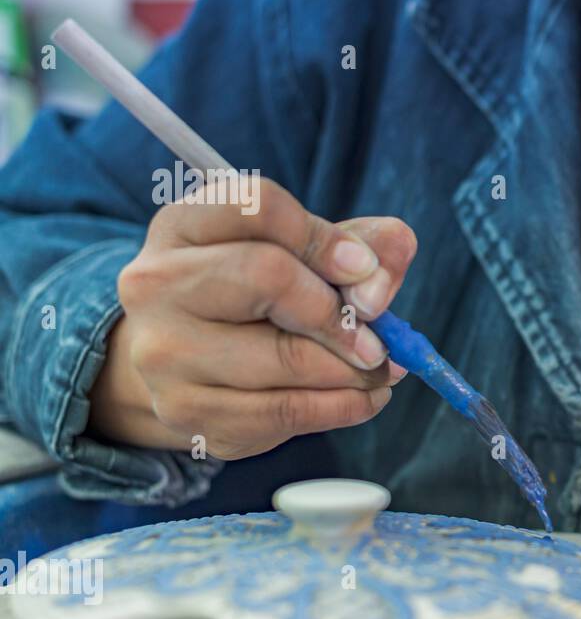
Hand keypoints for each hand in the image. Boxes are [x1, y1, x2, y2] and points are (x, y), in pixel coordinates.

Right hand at [88, 178, 416, 458]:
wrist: (186, 365)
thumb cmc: (256, 295)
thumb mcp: (303, 252)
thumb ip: (361, 244)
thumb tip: (386, 267)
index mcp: (184, 224)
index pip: (257, 207)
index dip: (324, 237)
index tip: (364, 269)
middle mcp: (156, 282)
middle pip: (267, 277)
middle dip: (340, 313)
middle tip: (381, 339)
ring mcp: (164, 351)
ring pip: (284, 356)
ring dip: (353, 369)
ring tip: (382, 370)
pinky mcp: (185, 410)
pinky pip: (283, 411)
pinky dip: (343, 406)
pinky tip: (366, 398)